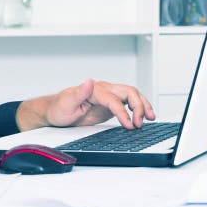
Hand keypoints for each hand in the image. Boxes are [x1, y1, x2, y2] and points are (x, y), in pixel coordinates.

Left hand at [16, 79, 155, 130]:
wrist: (54, 112)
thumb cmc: (58, 108)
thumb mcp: (65, 103)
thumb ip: (78, 92)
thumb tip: (89, 81)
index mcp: (94, 89)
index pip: (115, 99)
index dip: (124, 112)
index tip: (129, 124)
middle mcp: (103, 90)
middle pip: (128, 92)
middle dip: (139, 106)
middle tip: (141, 123)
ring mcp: (107, 96)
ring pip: (131, 95)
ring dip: (143, 105)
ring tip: (151, 118)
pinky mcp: (109, 105)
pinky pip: (128, 103)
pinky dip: (138, 109)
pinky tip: (143, 117)